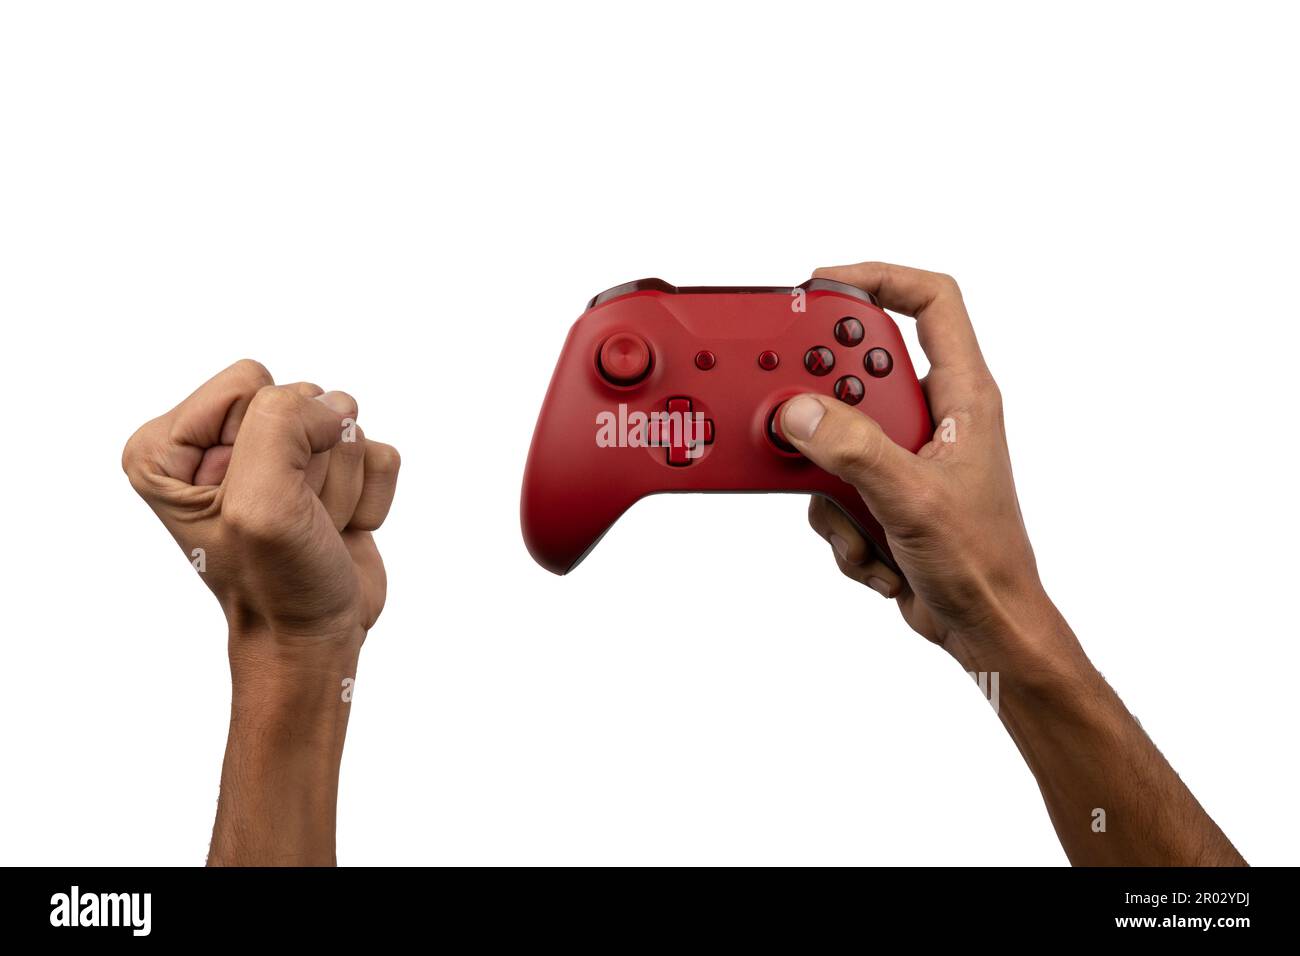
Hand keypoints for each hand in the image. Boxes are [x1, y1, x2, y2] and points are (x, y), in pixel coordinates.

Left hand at [122, 359, 399, 662]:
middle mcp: (218, 444)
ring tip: (316, 529)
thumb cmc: (275, 584)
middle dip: (314, 465)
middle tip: (297, 520)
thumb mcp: (259, 503)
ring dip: (340, 485)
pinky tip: (340, 530)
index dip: (276, 438)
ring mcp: (280, 457)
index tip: (265, 497)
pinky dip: (369, 496)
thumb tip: (336, 407)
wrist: (313, 640)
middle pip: (304, 400)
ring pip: (346, 425)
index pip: (253, 383)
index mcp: (168, 446)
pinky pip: (377, 452)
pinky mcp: (329, 473)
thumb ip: (281, 424)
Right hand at [784, 262, 1062, 672]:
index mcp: (962, 395)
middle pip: (859, 372)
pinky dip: (841, 524)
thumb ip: (854, 450)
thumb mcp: (913, 499)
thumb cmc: (982, 562)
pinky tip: (877, 553)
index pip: (929, 303)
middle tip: (798, 422)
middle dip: (825, 407)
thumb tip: (799, 411)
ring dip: (831, 486)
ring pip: (834, 436)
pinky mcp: (882, 492)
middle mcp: (933, 416)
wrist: (985, 628)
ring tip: (863, 521)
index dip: (878, 279)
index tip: (820, 286)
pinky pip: (832, 486)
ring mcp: (905, 455)